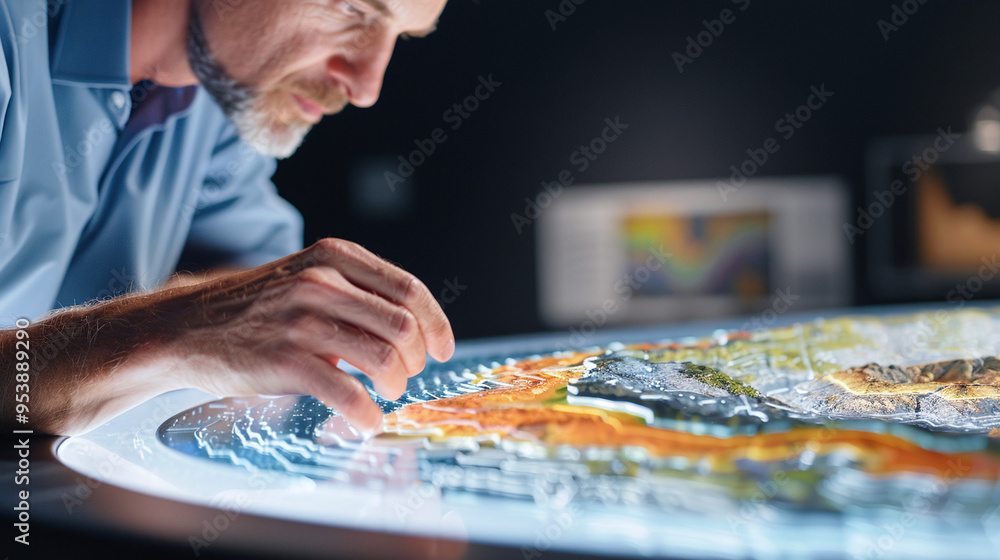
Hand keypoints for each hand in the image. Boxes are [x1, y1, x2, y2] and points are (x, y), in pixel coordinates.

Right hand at [164, 239, 454, 431]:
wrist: (186, 326)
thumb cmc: (254, 308)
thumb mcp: (307, 276)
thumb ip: (356, 291)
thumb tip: (413, 327)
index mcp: (334, 258)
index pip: (409, 289)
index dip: (436, 323)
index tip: (442, 348)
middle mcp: (321, 283)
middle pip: (404, 326)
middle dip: (417, 359)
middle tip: (408, 374)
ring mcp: (302, 320)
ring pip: (384, 358)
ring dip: (397, 384)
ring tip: (387, 393)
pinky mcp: (285, 360)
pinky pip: (348, 393)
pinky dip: (367, 413)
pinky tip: (365, 419)